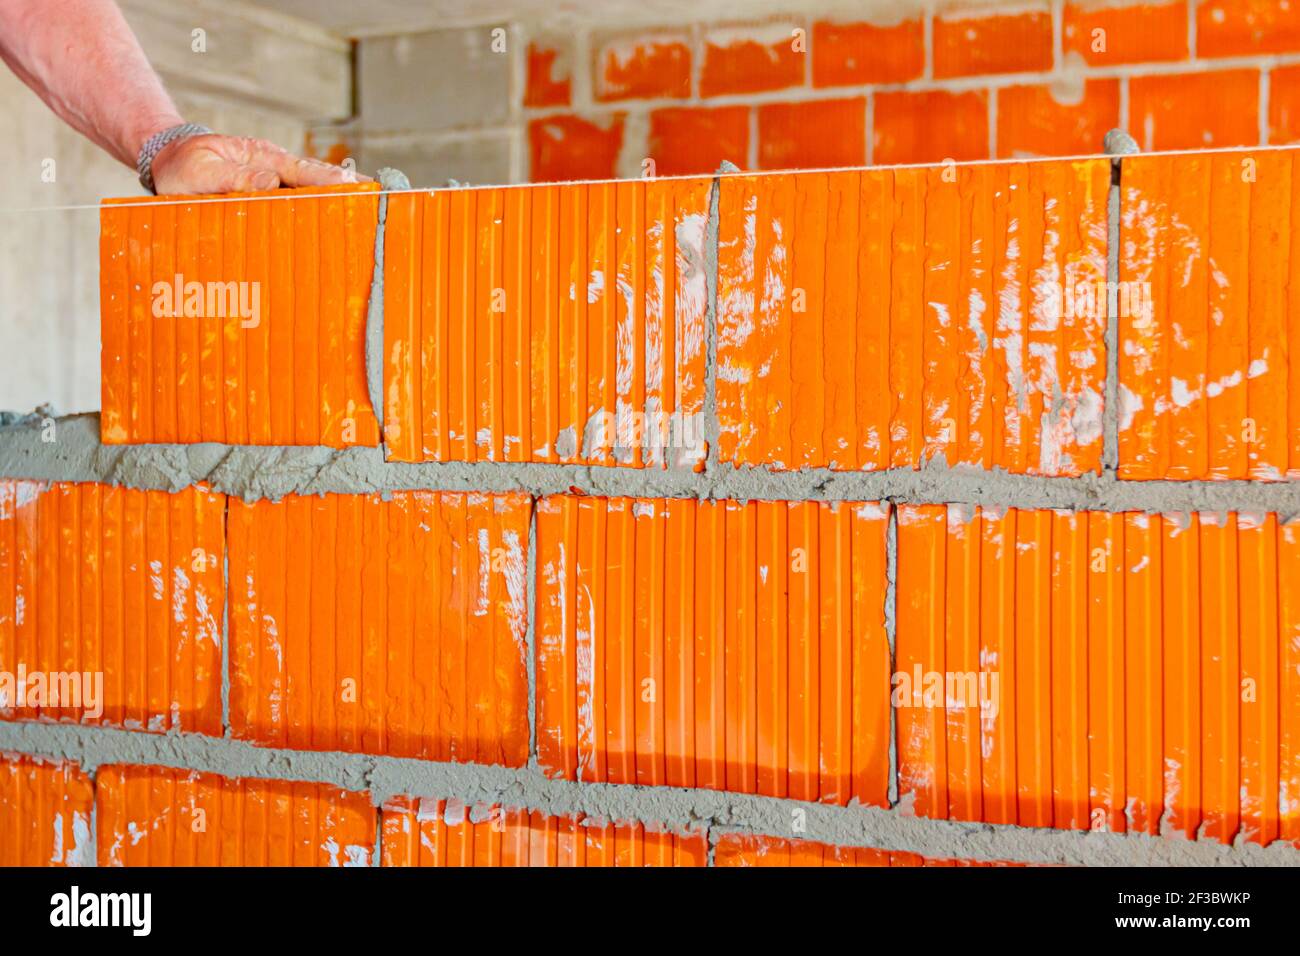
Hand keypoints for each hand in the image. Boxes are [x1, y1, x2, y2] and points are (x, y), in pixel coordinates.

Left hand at [149, 133, 369, 194]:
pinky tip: (340, 216)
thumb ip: (232, 179)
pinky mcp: (271, 194)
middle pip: (319, 177)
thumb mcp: (199, 172)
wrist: (168, 159)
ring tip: (371, 207)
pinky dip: (322, 205)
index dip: (330, 181)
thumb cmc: (181, 166)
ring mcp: (275, 179)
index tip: (355, 188)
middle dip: (348, 187)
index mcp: (262, 158)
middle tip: (380, 199)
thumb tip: (271, 183)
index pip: (304, 170)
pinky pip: (300, 198)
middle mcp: (275, 167)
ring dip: (340, 197)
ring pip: (313, 187)